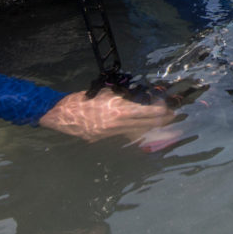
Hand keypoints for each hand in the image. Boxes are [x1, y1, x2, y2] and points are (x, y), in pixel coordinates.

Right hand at [39, 89, 177, 146]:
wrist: (60, 115)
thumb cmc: (80, 99)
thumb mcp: (102, 93)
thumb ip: (119, 98)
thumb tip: (134, 99)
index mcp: (117, 111)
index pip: (145, 113)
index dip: (158, 112)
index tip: (168, 109)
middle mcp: (116, 125)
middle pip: (144, 125)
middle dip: (160, 122)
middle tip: (172, 117)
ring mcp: (110, 135)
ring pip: (136, 132)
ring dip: (149, 128)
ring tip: (160, 124)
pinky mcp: (104, 140)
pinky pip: (124, 136)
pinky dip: (135, 132)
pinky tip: (141, 131)